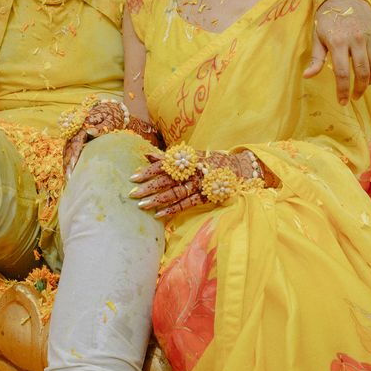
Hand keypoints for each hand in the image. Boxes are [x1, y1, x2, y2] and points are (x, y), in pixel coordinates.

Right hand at [62, 99, 128, 176]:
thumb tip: (89, 131)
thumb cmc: (112, 116)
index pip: (75, 142)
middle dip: (67, 164)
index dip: (73, 155)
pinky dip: (68, 161)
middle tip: (68, 178)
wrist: (110, 109)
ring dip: (66, 164)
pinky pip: (69, 151)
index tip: (73, 167)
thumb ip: (100, 127)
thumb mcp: (110, 121)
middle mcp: (76, 130)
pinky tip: (69, 172)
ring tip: (67, 179)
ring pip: (66, 150)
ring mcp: (75, 134)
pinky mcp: (76, 138)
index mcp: (83, 124)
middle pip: (67, 148)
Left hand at [130, 149, 256, 218]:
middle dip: (149, 187)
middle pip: (167, 180)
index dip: (148, 171)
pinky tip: (159, 214)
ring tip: (142, 205)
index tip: (133, 177)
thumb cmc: (208, 162)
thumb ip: (169, 158)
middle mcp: (192, 171)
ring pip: (175, 193)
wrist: (238, 168)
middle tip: (133, 193)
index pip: (164, 164)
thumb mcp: (190, 156)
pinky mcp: (206, 196)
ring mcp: (199, 184)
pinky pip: (187, 204)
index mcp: (187, 159)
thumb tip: (147, 156)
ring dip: (157, 200)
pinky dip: (172, 209)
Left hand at [304, 0, 370, 103]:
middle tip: (355, 97)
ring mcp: (370, 35)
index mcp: (338, 43)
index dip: (343, 90)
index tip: (342, 101)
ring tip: (365, 85)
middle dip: (359, 89)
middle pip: (362, 72)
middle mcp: (356, 40)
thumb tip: (307, 76)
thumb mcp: (317, 37)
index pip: (343, 73)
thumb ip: (316, 59)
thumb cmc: (326, 19)